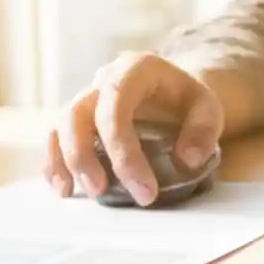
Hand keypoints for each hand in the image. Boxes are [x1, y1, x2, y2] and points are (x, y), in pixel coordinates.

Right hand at [45, 53, 223, 205]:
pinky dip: (54, 161)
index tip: (144, 190)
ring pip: (60, 124)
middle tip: (101, 192)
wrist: (174, 90)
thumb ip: (203, 131)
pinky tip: (63, 187)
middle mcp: (103, 78)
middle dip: (84, 156)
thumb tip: (186, 159)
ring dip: (64, 161)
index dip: (124, 151)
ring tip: (73, 193)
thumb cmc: (188, 100)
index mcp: (136, 69)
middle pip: (78, 114)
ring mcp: (87, 96)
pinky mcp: (77, 116)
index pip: (116, 107)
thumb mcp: (208, 108)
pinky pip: (54, 136)